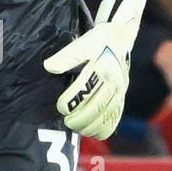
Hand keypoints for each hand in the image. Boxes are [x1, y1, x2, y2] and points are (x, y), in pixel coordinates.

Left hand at [44, 21, 134, 139]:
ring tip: (78, 129)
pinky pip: (116, 117)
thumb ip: (66, 56)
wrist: (120, 38)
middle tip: (68, 122)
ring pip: (108, 116)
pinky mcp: (122, 96)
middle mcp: (114, 81)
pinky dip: (105, 128)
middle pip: (98, 107)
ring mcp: (120, 91)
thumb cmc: (97, 41)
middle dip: (81, 119)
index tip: (62, 107)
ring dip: (92, 126)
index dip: (74, 101)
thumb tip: (49, 66)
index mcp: (103, 68)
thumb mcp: (81, 44)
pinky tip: (93, 132)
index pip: (87, 89)